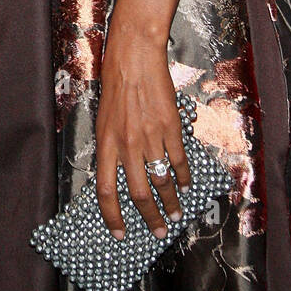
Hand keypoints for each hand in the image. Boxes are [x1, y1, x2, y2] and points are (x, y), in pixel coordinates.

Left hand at [96, 26, 190, 238]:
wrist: (134, 57)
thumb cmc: (116, 85)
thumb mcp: (104, 118)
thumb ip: (112, 146)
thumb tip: (120, 174)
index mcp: (106, 142)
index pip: (105, 190)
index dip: (112, 216)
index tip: (120, 234)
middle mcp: (126, 144)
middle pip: (138, 194)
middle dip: (149, 218)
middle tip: (157, 231)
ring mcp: (150, 137)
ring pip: (162, 181)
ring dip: (171, 202)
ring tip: (175, 215)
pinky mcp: (170, 127)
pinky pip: (179, 160)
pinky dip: (184, 176)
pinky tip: (187, 185)